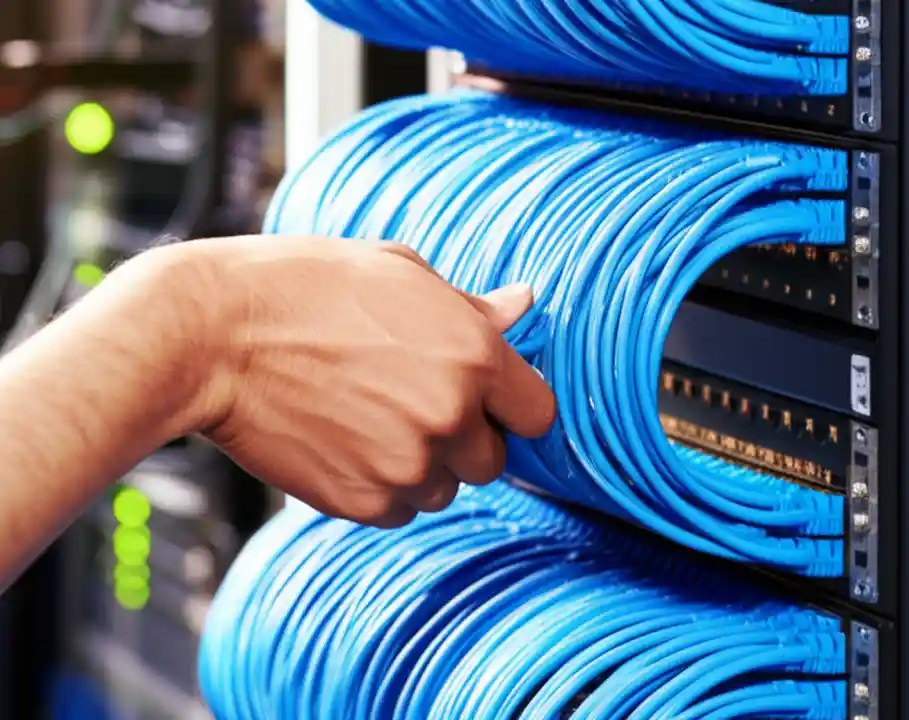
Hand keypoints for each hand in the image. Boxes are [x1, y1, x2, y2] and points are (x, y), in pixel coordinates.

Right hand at [180, 236, 555, 526]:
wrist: (211, 336)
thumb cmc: (307, 288)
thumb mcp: (400, 274)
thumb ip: (472, 306)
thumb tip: (525, 304)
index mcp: (476, 358)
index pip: (539, 413)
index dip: (512, 407)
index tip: (483, 398)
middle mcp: (452, 418)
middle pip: (494, 460)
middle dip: (463, 438)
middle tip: (407, 401)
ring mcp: (408, 466)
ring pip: (444, 489)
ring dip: (420, 465)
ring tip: (364, 416)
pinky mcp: (363, 503)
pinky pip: (397, 511)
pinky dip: (379, 487)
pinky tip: (340, 442)